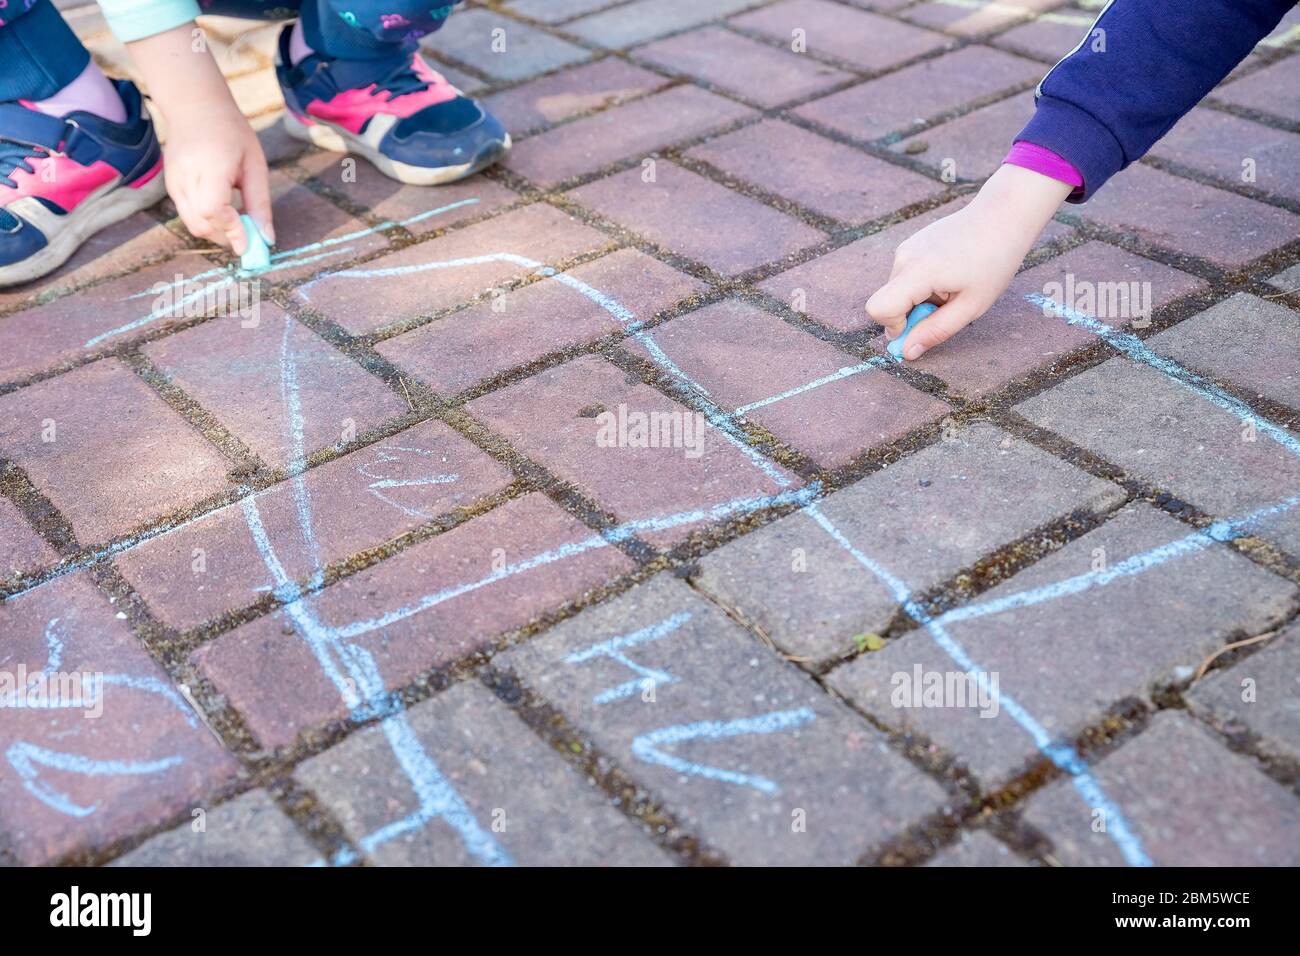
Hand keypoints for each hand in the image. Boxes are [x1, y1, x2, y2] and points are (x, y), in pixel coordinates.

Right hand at [164, 106, 273, 254]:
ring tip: (237, 221)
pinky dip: (207, 221)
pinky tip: (222, 211)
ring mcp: (173, 181)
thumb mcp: (255, 165)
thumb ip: (260, 204)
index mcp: (210, 165)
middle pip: (201, 223)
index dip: (232, 230)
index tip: (250, 243)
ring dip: (217, 232)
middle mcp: (186, 175)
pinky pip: (188, 215)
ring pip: (193, 224)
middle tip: (249, 236)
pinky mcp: (169, 185)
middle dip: (227, 237)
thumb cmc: (232, 133)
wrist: (195, 107)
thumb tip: (267, 240)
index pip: (213, 209)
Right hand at [866, 164, 1071, 359]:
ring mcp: (906, 248)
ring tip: (953, 286)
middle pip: (888, 302)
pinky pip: (905, 277)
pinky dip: (922, 285)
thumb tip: (907, 352)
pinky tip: (950, 274)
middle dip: (912, 314)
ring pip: (898, 291)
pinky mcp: (911, 244)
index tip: (920, 326)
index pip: (878, 309)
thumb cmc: (994, 260)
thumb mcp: (971, 306)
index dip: (894, 326)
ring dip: (920, 299)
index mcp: (917, 271)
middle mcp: (904, 257)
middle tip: (948, 305)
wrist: (1002, 215)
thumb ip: (936, 331)